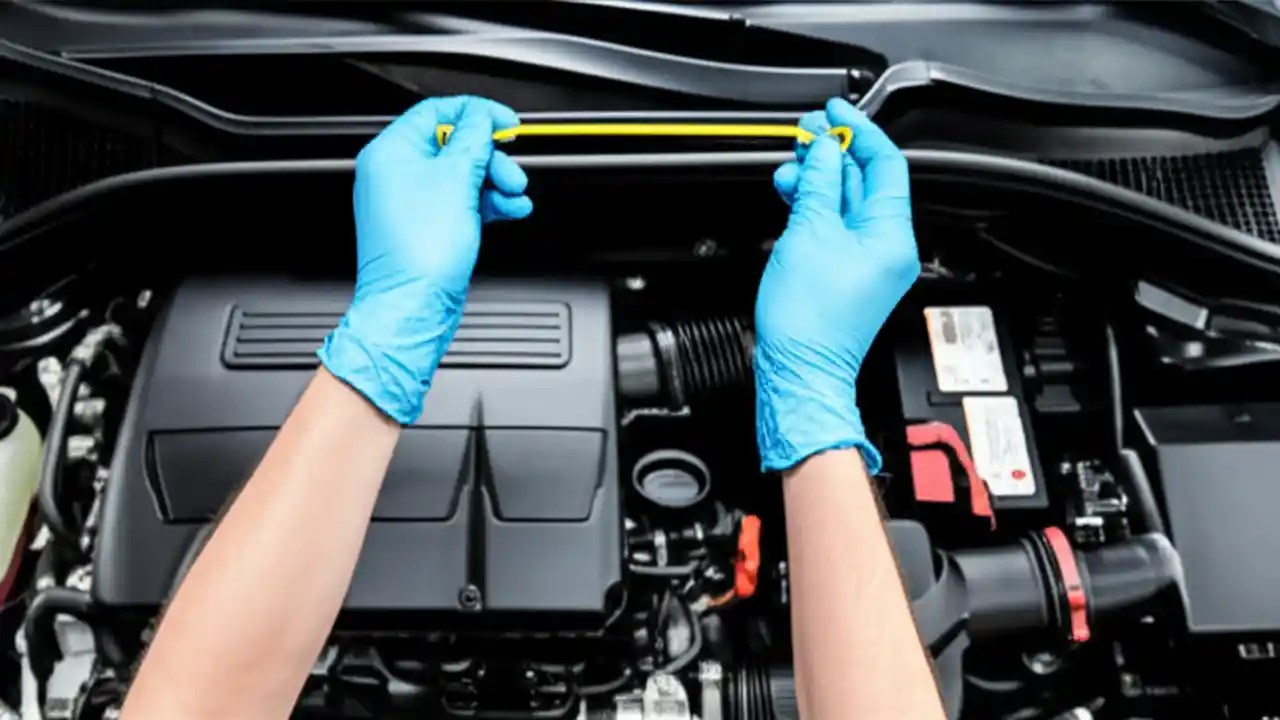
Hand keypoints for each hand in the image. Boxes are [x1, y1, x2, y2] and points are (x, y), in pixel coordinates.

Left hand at [318, 96, 532, 423]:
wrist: (412, 307)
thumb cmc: (418, 251)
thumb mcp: (455, 179)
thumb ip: (473, 140)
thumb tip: (483, 117)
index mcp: (391, 153)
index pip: (436, 112)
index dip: (476, 112)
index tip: (505, 122)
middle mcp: (397, 175)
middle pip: (456, 145)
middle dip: (492, 158)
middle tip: (511, 172)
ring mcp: (413, 203)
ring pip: (464, 176)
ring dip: (496, 182)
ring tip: (515, 196)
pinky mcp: (430, 227)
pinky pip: (464, 203)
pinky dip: (490, 204)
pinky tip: (511, 210)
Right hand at [755, 97, 918, 472]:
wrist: (798, 370)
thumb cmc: (809, 320)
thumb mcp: (809, 232)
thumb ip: (820, 182)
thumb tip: (826, 149)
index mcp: (892, 234)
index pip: (885, 164)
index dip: (859, 131)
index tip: (835, 112)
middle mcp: (887, 247)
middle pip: (865, 181)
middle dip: (833, 153)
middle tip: (805, 134)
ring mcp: (867, 262)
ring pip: (846, 203)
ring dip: (818, 180)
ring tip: (790, 167)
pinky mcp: (845, 274)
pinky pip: (835, 227)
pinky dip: (815, 207)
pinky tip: (793, 197)